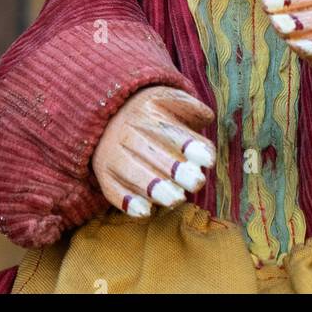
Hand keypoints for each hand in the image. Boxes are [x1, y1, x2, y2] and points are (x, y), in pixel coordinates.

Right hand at [92, 85, 215, 218]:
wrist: (106, 115)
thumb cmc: (151, 113)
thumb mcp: (168, 100)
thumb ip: (191, 109)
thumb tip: (208, 118)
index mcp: (148, 111)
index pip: (171, 130)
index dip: (190, 146)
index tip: (208, 160)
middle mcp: (128, 131)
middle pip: (152, 153)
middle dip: (175, 170)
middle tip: (197, 183)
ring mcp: (112, 153)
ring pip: (132, 173)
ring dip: (154, 188)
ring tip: (176, 200)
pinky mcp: (103, 173)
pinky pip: (111, 189)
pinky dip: (127, 202)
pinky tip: (145, 211)